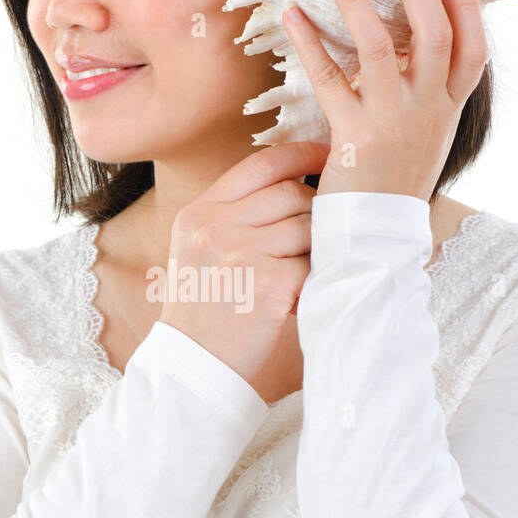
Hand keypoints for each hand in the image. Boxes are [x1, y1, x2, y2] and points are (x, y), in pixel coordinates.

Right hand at [159, 142, 329, 387]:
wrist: (192, 364)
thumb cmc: (202, 308)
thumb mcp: (197, 249)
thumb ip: (233, 213)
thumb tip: (291, 182)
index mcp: (200, 212)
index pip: (260, 164)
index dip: (301, 153)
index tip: (325, 154)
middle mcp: (217, 226)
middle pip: (291, 192)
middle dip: (315, 207)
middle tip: (321, 228)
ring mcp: (243, 253)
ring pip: (308, 227)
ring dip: (315, 248)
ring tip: (302, 271)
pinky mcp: (270, 284)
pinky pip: (313, 266)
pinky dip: (313, 281)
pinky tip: (297, 297)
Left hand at [281, 0, 489, 202]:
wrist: (376, 240)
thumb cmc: (395, 180)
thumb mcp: (426, 136)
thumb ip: (429, 92)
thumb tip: (417, 37)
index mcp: (449, 110)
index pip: (473, 50)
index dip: (467, 7)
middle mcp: (427, 112)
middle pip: (433, 36)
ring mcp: (391, 123)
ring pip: (378, 48)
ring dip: (355, 0)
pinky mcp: (351, 138)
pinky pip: (329, 80)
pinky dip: (310, 43)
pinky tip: (293, 15)